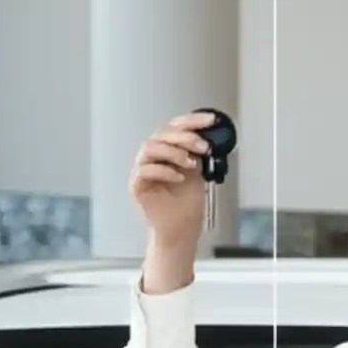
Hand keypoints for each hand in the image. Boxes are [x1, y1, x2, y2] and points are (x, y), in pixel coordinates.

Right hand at [129, 112, 213, 248]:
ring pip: (150, 147)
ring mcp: (143, 170)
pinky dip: (164, 171)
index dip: (193, 120)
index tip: (211, 120)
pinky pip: (144, 170)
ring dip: (174, 152)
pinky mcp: (137, 185)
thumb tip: (209, 135)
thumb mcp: (198, 169)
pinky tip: (179, 177)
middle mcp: (153, 156)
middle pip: (161, 133)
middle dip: (185, 137)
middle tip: (202, 147)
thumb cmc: (187, 201)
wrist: (182, 227)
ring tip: (191, 164)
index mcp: (168, 150)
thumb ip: (198, 152)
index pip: (176, 127)